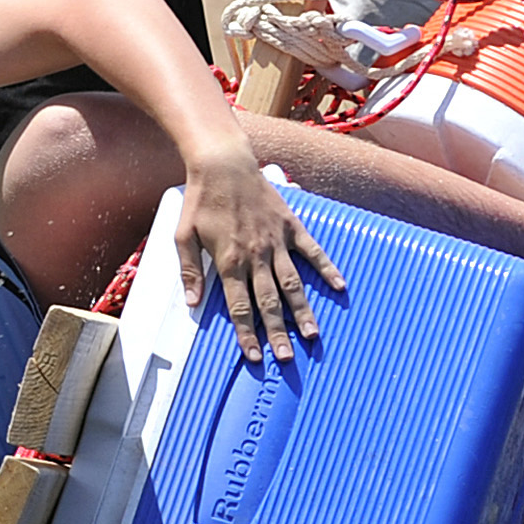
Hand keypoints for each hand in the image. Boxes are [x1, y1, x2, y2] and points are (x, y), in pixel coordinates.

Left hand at [173, 124, 341, 362]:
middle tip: (287, 359)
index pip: (239, 306)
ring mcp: (277, 241)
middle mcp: (256, 255)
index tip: (254, 357)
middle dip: (278, 333)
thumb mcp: (183, 235)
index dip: (247, 334)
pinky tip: (340, 286)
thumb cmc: (200, 200)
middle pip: (269, 302)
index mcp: (229, 260)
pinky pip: (312, 251)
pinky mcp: (291, 226)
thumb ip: (189, 270)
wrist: (223, 164)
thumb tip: (192, 302)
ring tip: (313, 336)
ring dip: (303, 311)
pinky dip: (327, 268)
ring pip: (292, 284)